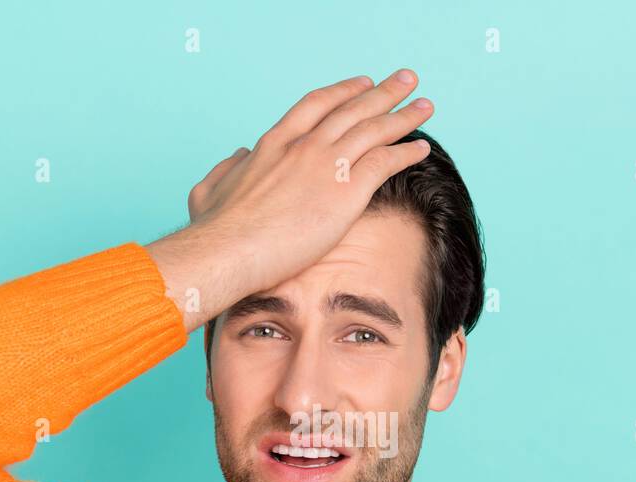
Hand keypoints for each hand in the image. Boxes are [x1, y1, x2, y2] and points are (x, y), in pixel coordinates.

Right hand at [149, 69, 433, 330]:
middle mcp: (304, 145)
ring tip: (426, 105)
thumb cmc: (216, 229)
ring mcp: (326, 165)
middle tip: (406, 79)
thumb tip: (239, 156)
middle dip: (383, 92)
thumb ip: (226, 168)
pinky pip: (385, 162)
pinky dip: (406, 151)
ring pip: (374, 129)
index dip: (343, 93)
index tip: (362, 84)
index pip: (316, 106)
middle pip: (353, 109)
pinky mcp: (346, 190)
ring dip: (404, 115)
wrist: (229, 248)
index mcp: (274, 143)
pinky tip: (422, 147)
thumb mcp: (209, 189)